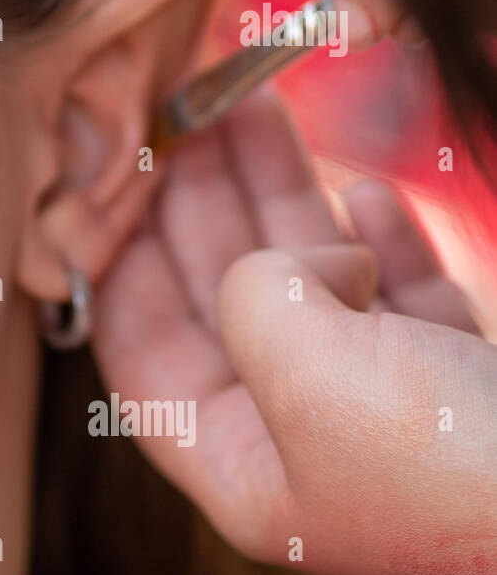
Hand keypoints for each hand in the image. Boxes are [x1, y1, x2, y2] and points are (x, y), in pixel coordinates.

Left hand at [92, 84, 496, 574]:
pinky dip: (382, 244)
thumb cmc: (451, 465)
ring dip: (286, 194)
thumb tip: (284, 260)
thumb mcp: (306, 378)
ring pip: (314, 284)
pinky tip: (364, 192)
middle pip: (227, 301)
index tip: (117, 182)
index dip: (125, 263)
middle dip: (205, 202)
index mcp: (240, 468)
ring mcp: (381, 412)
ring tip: (258, 106)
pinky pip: (401, 301)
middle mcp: (299, 442)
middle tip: (191, 114)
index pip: (146, 354)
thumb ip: (253, 300)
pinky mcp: (456, 384)